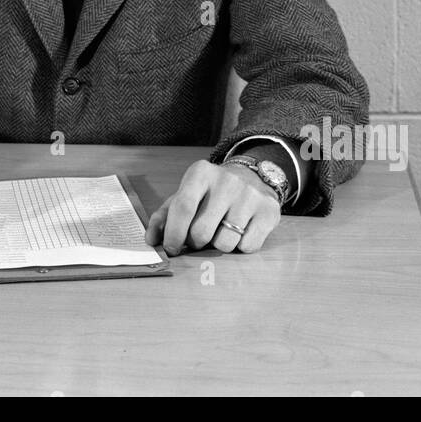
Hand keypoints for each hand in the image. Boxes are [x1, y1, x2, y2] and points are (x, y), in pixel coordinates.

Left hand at [145, 160, 281, 255]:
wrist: (252, 178)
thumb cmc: (211, 193)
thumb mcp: (186, 196)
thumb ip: (164, 216)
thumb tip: (151, 240)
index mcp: (201, 173)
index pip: (183, 207)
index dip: (174, 234)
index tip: (171, 248)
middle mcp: (227, 181)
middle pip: (202, 231)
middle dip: (196, 242)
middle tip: (199, 237)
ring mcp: (250, 196)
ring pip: (225, 243)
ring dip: (218, 245)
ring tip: (221, 230)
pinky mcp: (269, 211)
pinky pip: (247, 247)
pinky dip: (240, 247)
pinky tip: (240, 231)